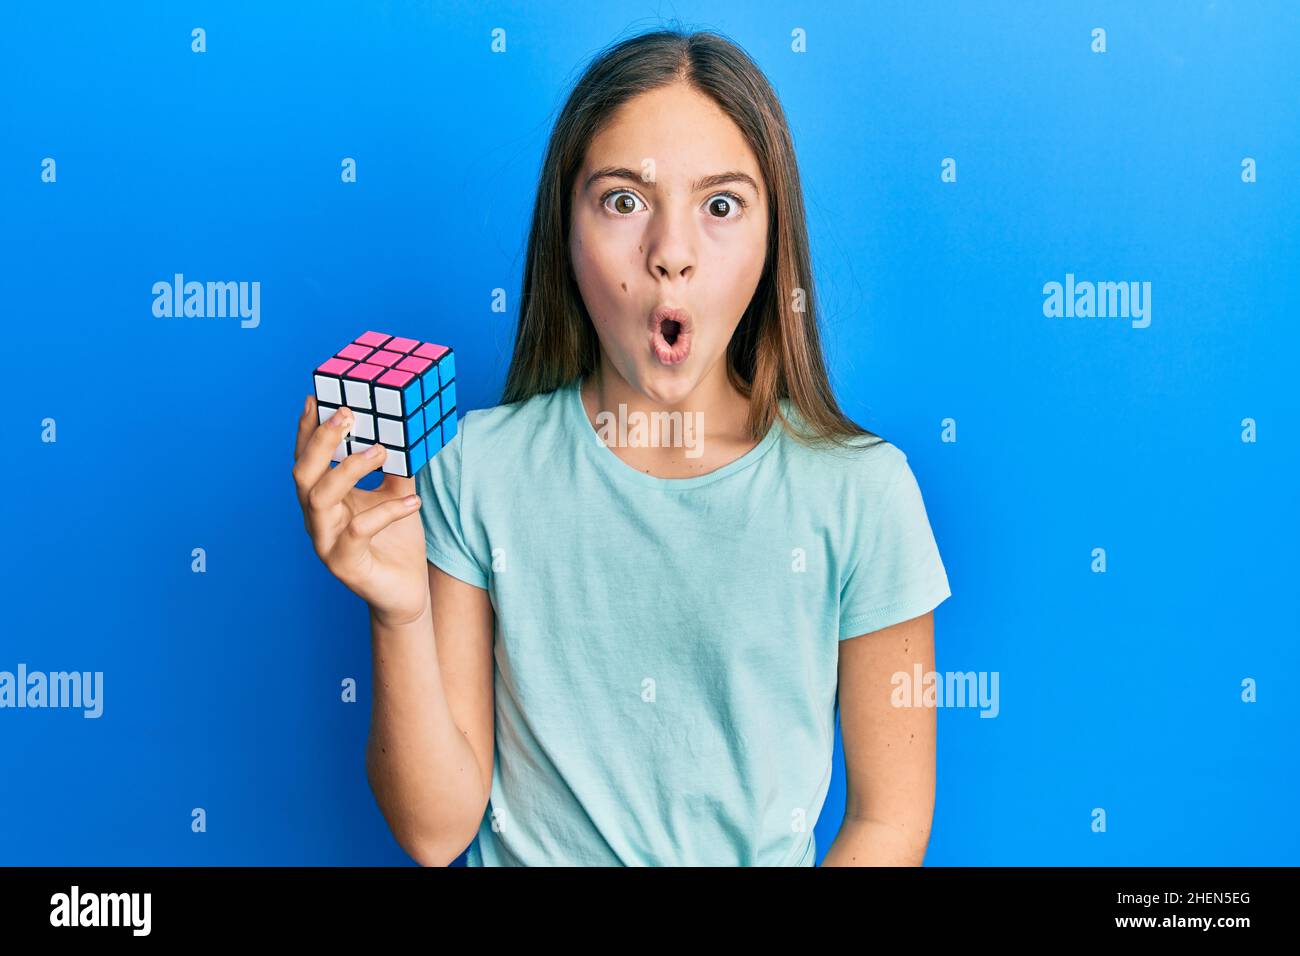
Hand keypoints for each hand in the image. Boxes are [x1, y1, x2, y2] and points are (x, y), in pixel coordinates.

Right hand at [291, 395, 429, 626]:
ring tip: (381, 450)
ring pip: (320, 499)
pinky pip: (358, 532)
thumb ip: (395, 467)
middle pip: (303, 474)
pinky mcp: (344, 565)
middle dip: (321, 441)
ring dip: (348, 469)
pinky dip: (386, 513)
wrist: (407, 592)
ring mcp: (326, 542)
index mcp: (325, 498)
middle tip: (347, 414)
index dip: (309, 429)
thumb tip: (405, 428)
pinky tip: (414, 503)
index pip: (308, 458)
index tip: (317, 396)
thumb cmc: (398, 541)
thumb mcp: (397, 495)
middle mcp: (318, 518)